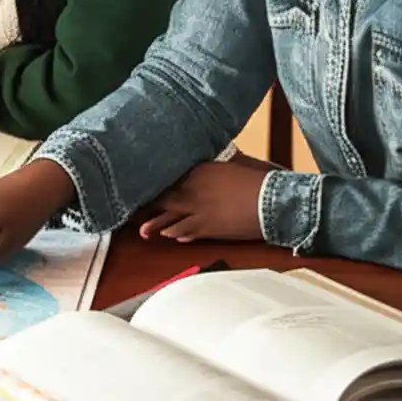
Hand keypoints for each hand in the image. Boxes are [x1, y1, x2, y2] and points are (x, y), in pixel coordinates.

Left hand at [138, 154, 276, 242]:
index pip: (169, 177)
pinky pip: (187, 232)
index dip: (155, 182)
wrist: (271, 201)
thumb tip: (199, 166)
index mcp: (197, 172)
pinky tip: (171, 236)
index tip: (140, 184)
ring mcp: (198, 211)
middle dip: (148, 205)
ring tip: (143, 231)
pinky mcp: (208, 228)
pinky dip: (178, 234)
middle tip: (131, 211)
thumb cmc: (253, 180)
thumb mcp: (228, 166)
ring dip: (157, 225)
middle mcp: (192, 190)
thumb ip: (210, 167)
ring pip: (171, 219)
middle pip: (164, 198)